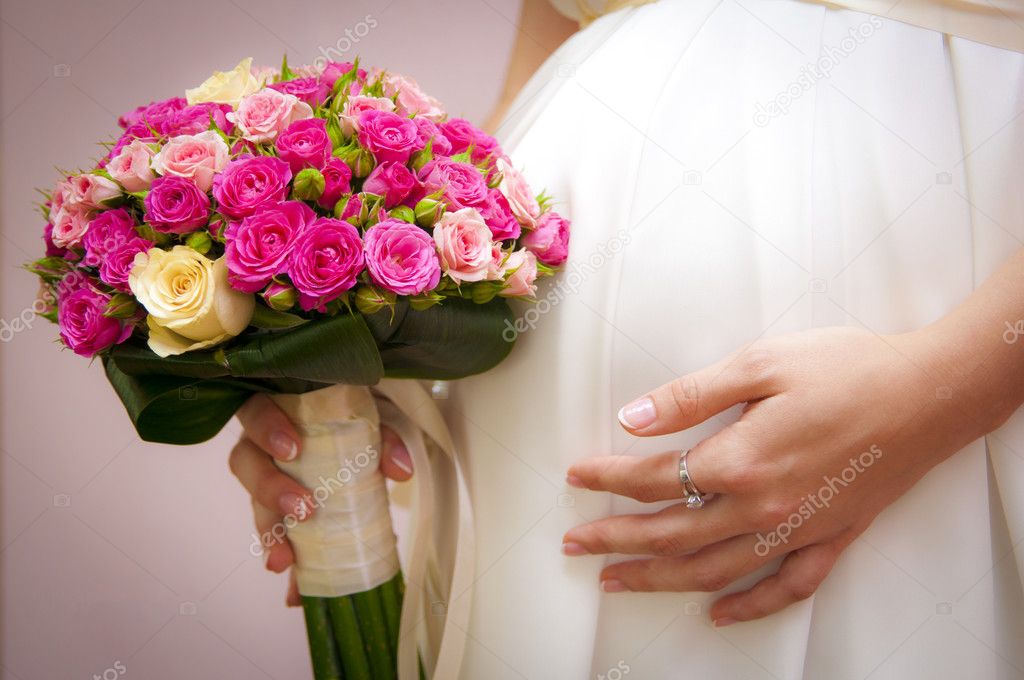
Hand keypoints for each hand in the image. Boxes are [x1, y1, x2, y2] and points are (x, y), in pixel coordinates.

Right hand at [230, 394, 413, 605]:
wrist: (356, 434)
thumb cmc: (352, 420)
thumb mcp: (372, 420)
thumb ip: (385, 438)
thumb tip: (401, 470)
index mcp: (278, 411)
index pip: (257, 412)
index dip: (268, 430)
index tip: (292, 451)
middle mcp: (261, 445)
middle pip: (246, 464)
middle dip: (270, 490)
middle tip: (303, 509)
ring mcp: (266, 479)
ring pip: (255, 505)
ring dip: (270, 535)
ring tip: (284, 561)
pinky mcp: (278, 513)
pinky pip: (276, 540)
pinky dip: (289, 566)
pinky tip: (295, 592)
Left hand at [563, 326, 994, 625]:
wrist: (932, 393)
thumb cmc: (847, 368)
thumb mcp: (761, 363)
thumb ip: (691, 396)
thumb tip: (631, 418)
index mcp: (740, 460)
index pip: (653, 480)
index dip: (607, 479)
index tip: (576, 476)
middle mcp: (762, 507)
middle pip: (671, 535)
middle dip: (615, 540)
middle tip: (574, 545)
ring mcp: (798, 529)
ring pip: (713, 570)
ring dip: (659, 578)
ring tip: (616, 582)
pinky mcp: (832, 537)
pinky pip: (785, 588)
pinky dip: (750, 606)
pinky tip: (720, 614)